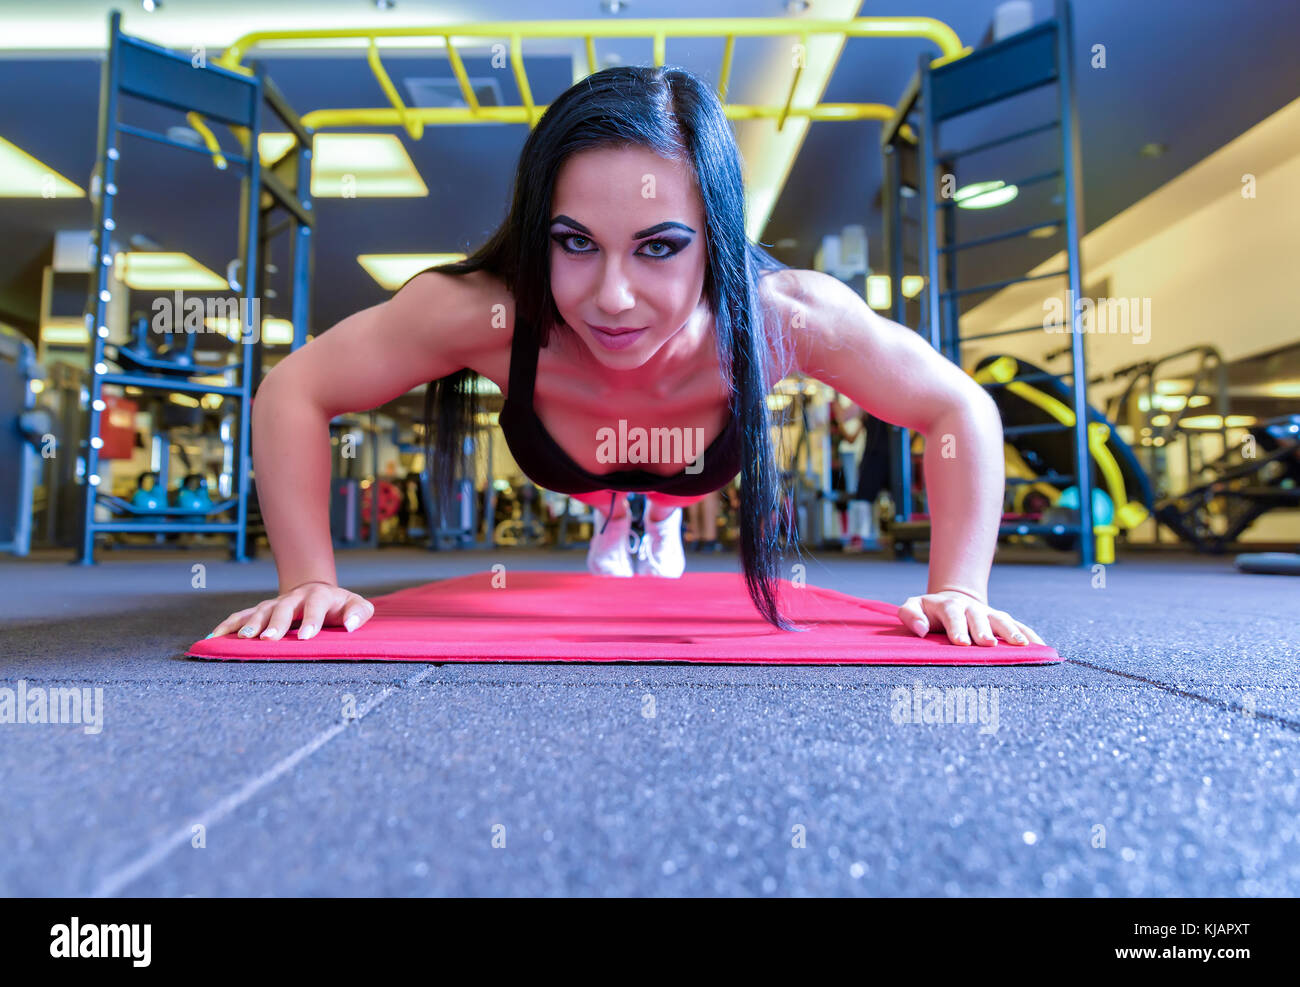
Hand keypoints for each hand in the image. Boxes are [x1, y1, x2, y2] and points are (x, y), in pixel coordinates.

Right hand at [206, 581, 375, 641]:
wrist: (317, 592)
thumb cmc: (340, 606)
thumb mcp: (357, 606)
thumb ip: (359, 613)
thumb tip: (350, 626)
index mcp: (319, 596)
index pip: (315, 606)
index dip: (311, 620)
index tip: (306, 637)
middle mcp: (293, 597)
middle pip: (282, 608)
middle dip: (275, 623)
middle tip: (268, 639)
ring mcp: (275, 603)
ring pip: (259, 611)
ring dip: (250, 624)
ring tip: (242, 639)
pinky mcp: (260, 610)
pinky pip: (240, 616)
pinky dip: (227, 625)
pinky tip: (213, 637)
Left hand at [898, 590, 1044, 646]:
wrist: (953, 600)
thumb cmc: (929, 611)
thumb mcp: (914, 607)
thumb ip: (911, 615)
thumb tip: (921, 629)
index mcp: (949, 606)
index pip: (953, 615)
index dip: (957, 628)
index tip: (960, 643)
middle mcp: (972, 608)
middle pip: (980, 618)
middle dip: (985, 630)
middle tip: (989, 644)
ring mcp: (990, 613)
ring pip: (1002, 620)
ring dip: (1011, 632)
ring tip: (1021, 645)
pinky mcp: (1002, 621)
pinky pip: (1019, 626)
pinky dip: (1030, 635)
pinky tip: (1041, 647)